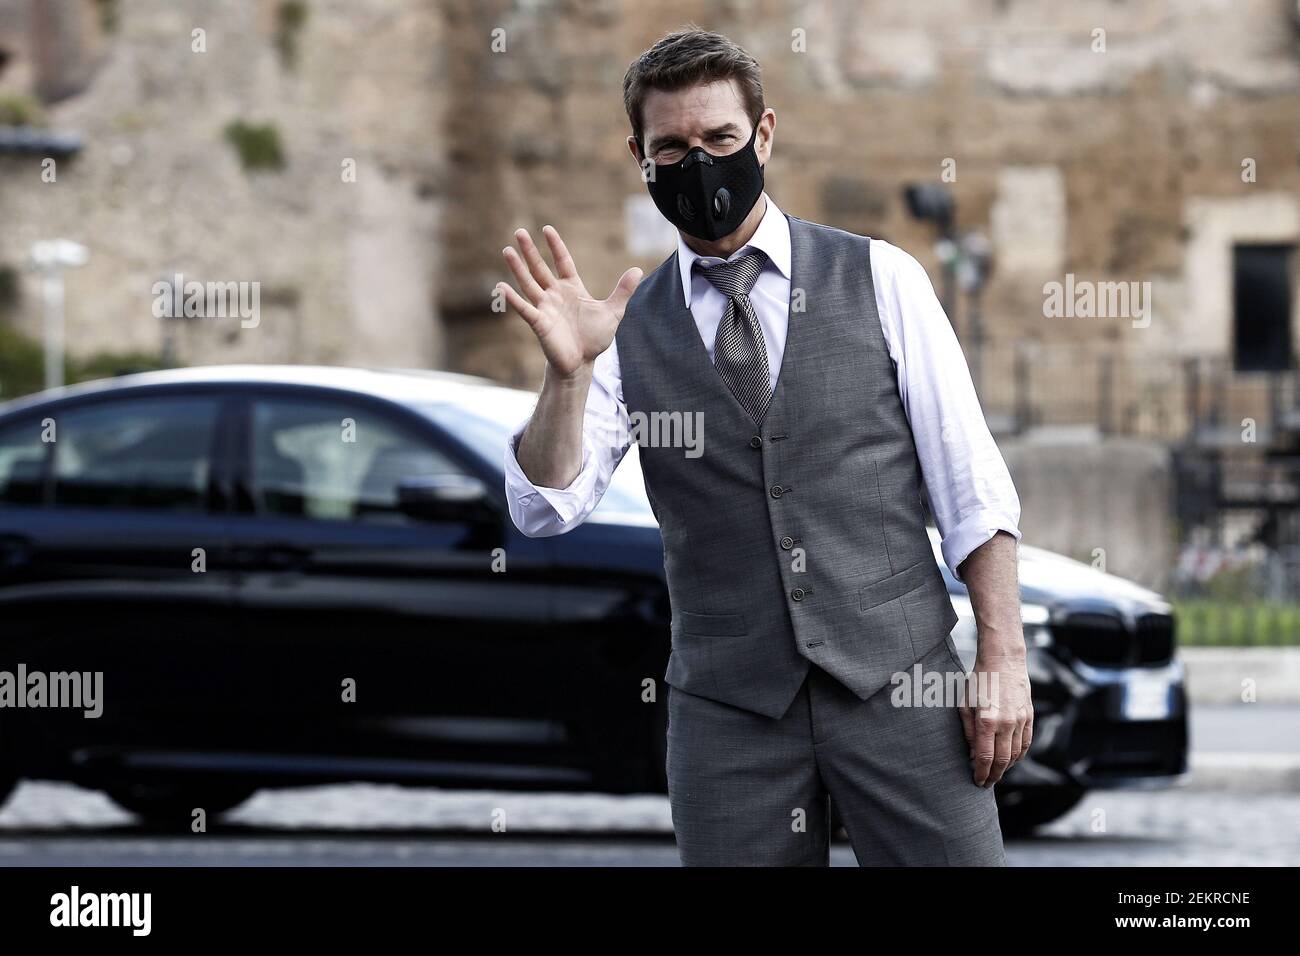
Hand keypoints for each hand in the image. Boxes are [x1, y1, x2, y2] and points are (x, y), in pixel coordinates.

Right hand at [497, 225, 642, 380]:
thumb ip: (623, 291)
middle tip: (519, 231)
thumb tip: (638, 270)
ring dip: (517, 268)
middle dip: (529, 250)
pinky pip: (524, 308)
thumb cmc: (594, 338)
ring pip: (528, 283)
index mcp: (572, 288)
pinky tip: (502, 287)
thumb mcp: (613, 312)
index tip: (546, 229)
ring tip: (507, 250)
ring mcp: (545, 307)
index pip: (562, 261)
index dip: (555, 246)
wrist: (582, 363)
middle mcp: (555, 294)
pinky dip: (513, 298)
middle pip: (539, 268)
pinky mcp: (539, 323)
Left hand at [959, 653, 1032, 787]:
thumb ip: (968, 731)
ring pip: (1016, 754)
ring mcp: (1020, 721)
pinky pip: (1025, 743)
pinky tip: (1011, 760)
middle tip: (986, 784)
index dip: (981, 773)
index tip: (977, 782)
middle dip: (994, 776)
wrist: (1004, 661)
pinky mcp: (1029, 717)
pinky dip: (1019, 755)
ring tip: (997, 774)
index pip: (985, 757)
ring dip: (1007, 768)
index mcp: (986, 721)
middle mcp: (1005, 723)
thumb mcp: (964, 704)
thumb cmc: (979, 680)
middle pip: (1002, 761)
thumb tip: (972, 754)